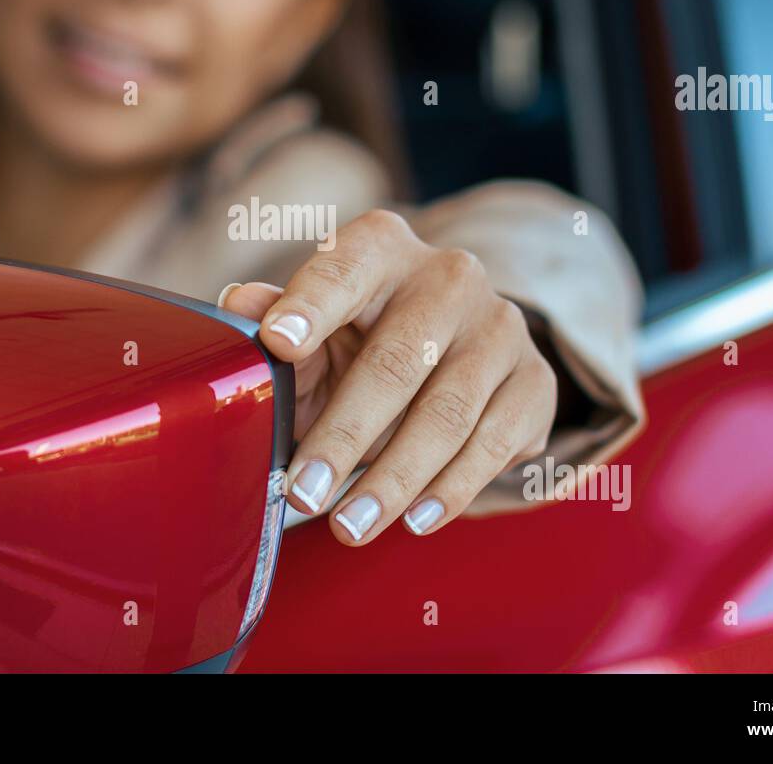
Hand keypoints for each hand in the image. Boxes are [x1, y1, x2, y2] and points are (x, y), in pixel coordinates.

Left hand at [218, 209, 556, 544]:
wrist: (451, 353)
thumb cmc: (359, 339)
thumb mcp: (312, 328)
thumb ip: (273, 316)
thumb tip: (237, 304)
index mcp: (381, 247)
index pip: (342, 271)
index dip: (309, 306)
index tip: (278, 344)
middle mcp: (450, 275)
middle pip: (396, 361)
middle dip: (345, 436)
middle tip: (304, 493)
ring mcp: (500, 326)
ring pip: (448, 412)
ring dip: (394, 479)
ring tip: (349, 525)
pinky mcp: (535, 379)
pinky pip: (494, 442)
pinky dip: (451, 488)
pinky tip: (414, 519)